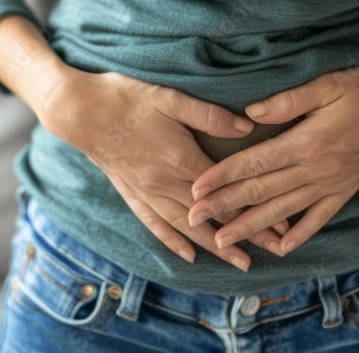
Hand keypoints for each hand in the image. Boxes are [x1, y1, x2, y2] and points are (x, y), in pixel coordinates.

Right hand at [38, 69, 290, 270]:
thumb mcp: (170, 97)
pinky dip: (173, 241)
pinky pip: (154, 223)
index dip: (255, 207)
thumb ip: (209, 115)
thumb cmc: (125, 96)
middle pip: (211, 215)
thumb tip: (247, 128)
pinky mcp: (130, 192)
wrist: (77, 109)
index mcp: (179, 157)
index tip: (280, 221)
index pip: (226, 191)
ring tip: (240, 262)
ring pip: (186, 226)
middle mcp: (163, 182)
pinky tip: (188, 255)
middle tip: (274, 251)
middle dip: (244, 234)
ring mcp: (145, 190)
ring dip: (215, 246)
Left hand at [187, 64, 358, 254]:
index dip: (222, 177)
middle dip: (224, 207)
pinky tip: (282, 248)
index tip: (196, 189)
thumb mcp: (328, 84)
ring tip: (223, 241)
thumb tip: (249, 114)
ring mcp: (330, 184)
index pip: (254, 163)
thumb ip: (287, 101)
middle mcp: (315, 170)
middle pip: (261, 192)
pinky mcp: (345, 191)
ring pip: (283, 211)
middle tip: (193, 220)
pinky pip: (318, 218)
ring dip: (251, 227)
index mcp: (306, 142)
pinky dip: (299, 234)